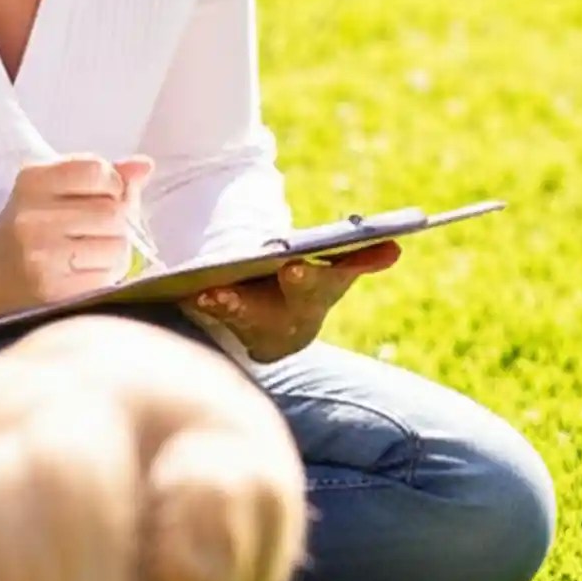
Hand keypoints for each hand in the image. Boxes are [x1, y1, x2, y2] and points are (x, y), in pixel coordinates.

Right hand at [0, 153, 151, 333]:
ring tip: (91, 251)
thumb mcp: (55, 188)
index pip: (97, 171)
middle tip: (96, 229)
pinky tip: (87, 270)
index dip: (113, 184)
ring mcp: (42, 256)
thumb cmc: (30, 226)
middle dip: (116, 221)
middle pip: (113, 212)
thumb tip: (144, 166)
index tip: (103, 194)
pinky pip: (108, 276)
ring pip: (118, 246)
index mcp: (33, 181)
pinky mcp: (54, 290)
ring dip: (115, 250)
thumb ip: (102, 175)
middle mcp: (33, 217)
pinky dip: (107, 273)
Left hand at [182, 241, 401, 363]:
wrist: (273, 332)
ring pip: (243, 316)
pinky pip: (212, 318)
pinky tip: (185, 293)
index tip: (294, 266)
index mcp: (319, 295)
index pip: (321, 284)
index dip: (308, 278)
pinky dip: (202, 308)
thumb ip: (360, 259)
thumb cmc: (303, 290)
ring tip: (209, 291)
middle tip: (258, 276)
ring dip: (229, 306)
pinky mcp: (224, 326)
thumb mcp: (332, 272)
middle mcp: (290, 319)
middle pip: (279, 305)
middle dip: (271, 291)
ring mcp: (255, 327)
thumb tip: (395, 247)